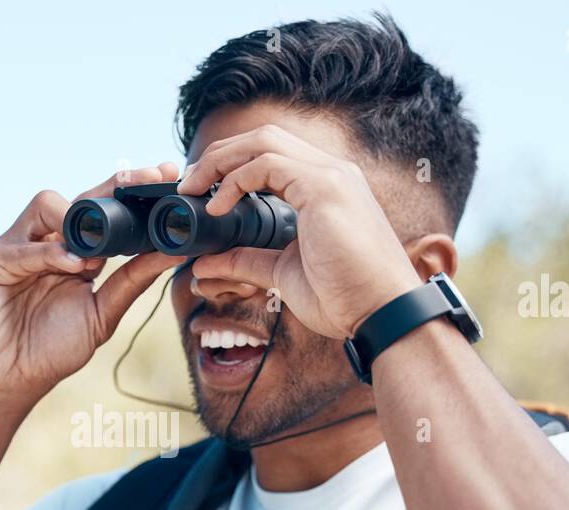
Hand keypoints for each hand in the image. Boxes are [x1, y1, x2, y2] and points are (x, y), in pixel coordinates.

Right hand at [0, 164, 186, 407]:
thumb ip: (131, 282)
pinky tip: (70, 264)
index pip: (104, 213)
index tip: (166, 176)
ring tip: (98, 246)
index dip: (132, 193)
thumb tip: (175, 252)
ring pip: (45, 205)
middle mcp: (45, 243)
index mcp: (73, 253)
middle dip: (114, 187)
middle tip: (147, 180)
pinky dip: (46, 253)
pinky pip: (19, 248)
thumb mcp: (100, 314)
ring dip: (76, 217)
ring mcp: (15, 248)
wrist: (2, 382)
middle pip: (80, 200)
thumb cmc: (47, 350)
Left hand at [177, 125, 421, 339]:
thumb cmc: (344, 297)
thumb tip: (204, 262)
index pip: (271, 154)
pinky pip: (265, 164)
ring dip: (219, 161)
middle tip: (188, 185)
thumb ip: (246, 261)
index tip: (200, 191)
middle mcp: (330, 172)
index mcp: (325, 187)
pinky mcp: (324, 187)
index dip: (230, 164)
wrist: (381, 312)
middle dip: (219, 155)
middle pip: (262, 137)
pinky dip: (234, 180)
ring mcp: (330, 175)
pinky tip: (217, 208)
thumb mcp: (282, 273)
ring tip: (193, 190)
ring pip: (262, 141)